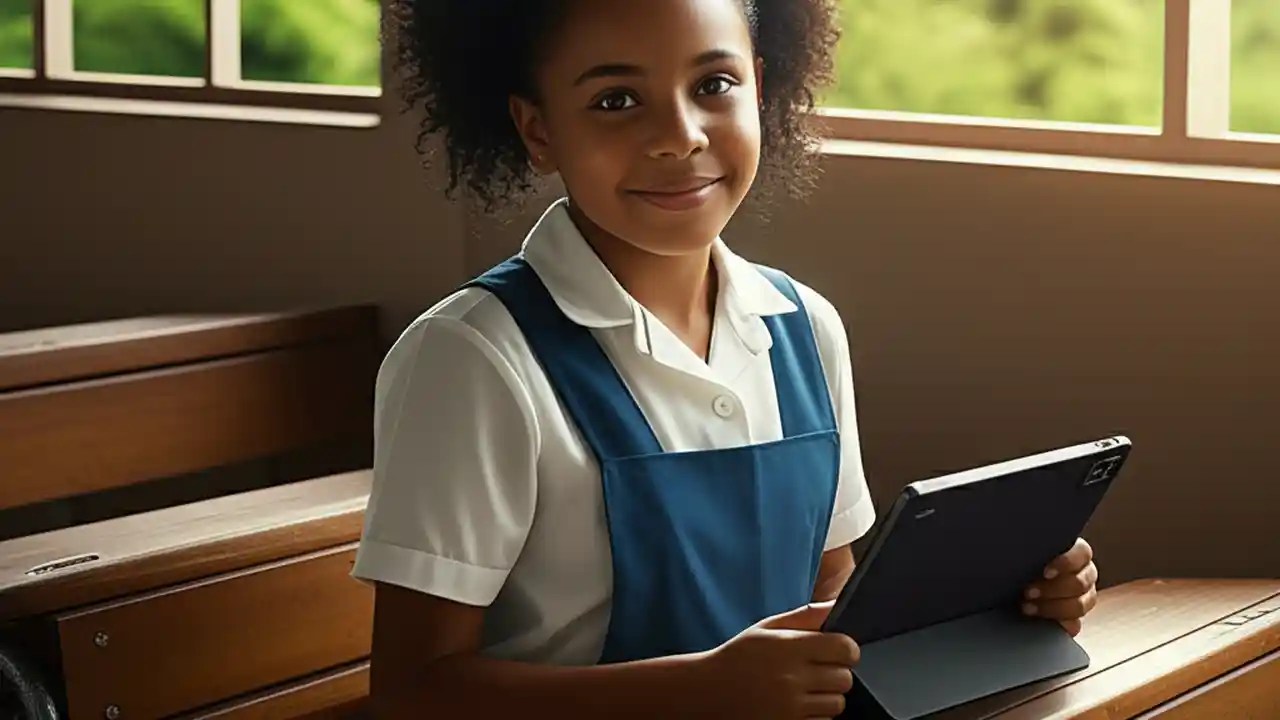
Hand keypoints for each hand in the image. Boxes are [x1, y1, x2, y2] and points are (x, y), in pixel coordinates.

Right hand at [699, 601, 858, 719]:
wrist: (708, 692)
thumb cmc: (739, 657)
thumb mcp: (767, 628)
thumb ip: (805, 617)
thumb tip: (835, 604)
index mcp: (789, 648)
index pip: (844, 648)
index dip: (846, 649)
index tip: (837, 650)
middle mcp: (792, 679)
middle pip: (845, 679)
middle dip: (836, 673)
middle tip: (818, 670)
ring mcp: (790, 707)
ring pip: (836, 704)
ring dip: (827, 696)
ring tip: (806, 688)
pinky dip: (815, 715)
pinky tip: (797, 704)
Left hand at [1023, 537, 1097, 635]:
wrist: (1012, 585)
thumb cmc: (1021, 563)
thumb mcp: (1028, 553)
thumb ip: (1034, 549)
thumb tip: (1026, 545)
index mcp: (1077, 554)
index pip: (1082, 553)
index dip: (1066, 563)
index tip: (1045, 572)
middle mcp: (1085, 575)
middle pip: (1080, 583)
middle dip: (1051, 589)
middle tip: (1028, 591)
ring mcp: (1083, 598)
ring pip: (1079, 605)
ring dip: (1052, 607)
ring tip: (1027, 606)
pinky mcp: (1075, 619)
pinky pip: (1074, 625)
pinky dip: (1056, 624)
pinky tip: (1039, 620)